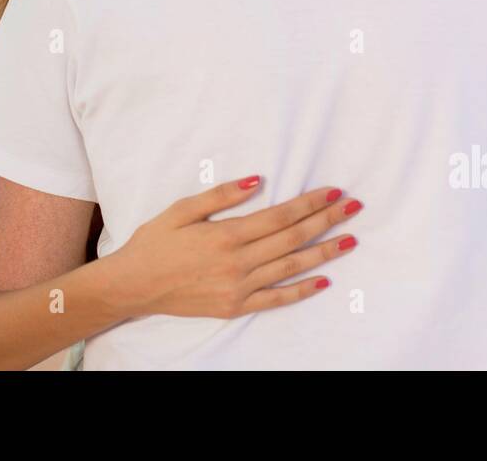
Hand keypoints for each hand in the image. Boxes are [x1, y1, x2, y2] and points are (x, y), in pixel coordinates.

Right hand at [107, 177, 361, 318]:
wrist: (134, 285)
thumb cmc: (155, 242)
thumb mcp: (182, 209)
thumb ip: (222, 195)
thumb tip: (258, 180)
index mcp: (226, 234)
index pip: (280, 216)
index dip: (310, 203)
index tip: (333, 191)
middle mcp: (238, 262)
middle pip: (293, 238)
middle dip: (326, 221)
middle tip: (353, 207)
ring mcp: (239, 288)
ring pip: (292, 267)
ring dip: (324, 252)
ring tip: (350, 240)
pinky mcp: (236, 306)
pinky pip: (277, 299)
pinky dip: (302, 289)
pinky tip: (324, 280)